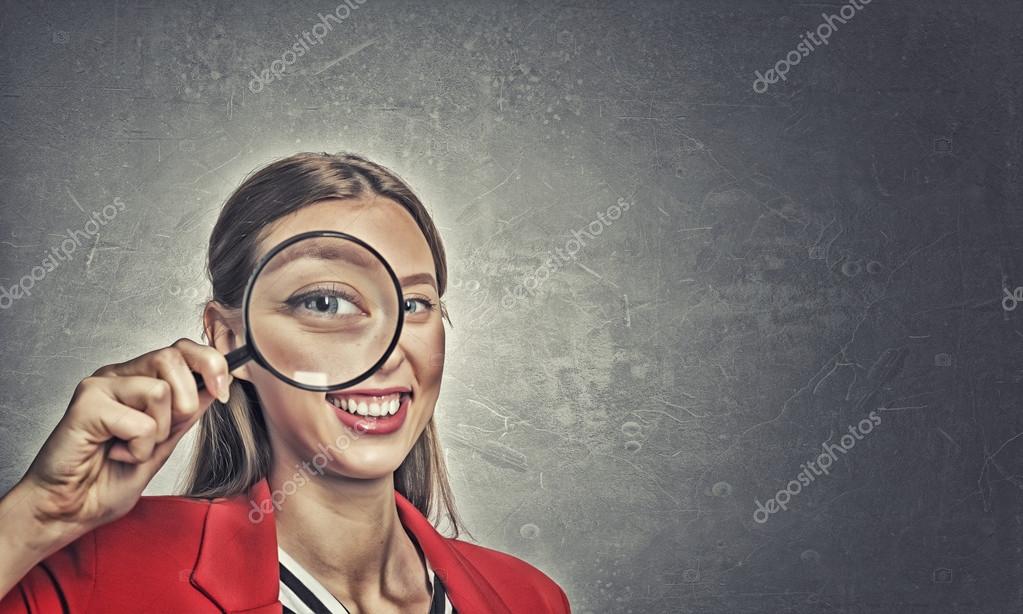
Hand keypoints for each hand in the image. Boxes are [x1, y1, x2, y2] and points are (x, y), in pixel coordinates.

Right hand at [17, 338, 231, 539]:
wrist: (70, 510)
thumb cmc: (106, 481)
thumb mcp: (163, 444)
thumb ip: (185, 415)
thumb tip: (215, 385)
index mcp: (138, 380)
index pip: (182, 348)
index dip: (211, 363)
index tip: (223, 391)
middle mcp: (119, 376)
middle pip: (174, 357)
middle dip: (184, 403)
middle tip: (159, 434)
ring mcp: (100, 386)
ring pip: (160, 390)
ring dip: (156, 432)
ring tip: (129, 447)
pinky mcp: (86, 403)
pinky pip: (140, 421)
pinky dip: (136, 448)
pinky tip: (113, 454)